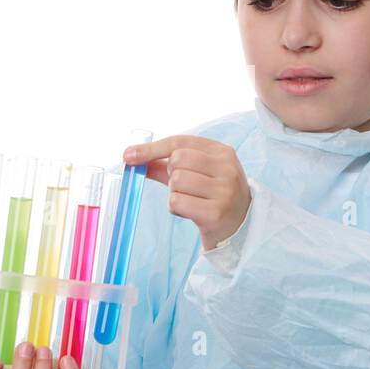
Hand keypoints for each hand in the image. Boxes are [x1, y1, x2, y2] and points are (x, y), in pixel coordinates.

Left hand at [124, 135, 250, 251]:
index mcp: (222, 152)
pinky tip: (190, 212)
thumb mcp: (196, 173)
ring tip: (190, 200)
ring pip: (176, 181)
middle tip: (184, 187)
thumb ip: (166, 164)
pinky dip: (176, 208)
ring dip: (174, 193)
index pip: (179, 142)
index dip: (151, 148)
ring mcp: (224, 191)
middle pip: (177, 160)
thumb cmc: (213, 195)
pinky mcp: (215, 213)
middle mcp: (227, 168)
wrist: (241, 226)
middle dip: (171, 174)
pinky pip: (177, 202)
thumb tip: (133, 157)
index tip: (128, 156)